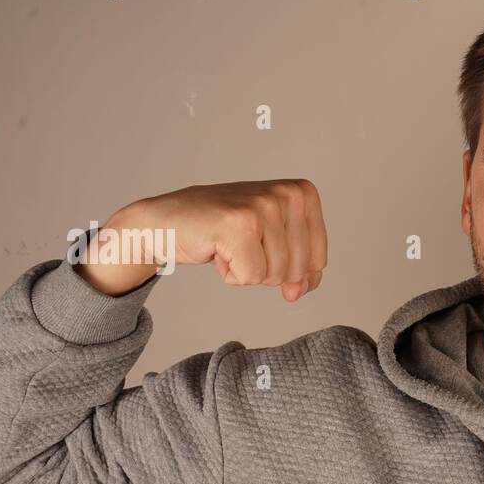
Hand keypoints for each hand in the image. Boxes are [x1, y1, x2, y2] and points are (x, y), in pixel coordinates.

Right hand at [78, 179, 328, 301]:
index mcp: (302, 193)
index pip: (318, 261)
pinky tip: (217, 249)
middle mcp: (286, 194)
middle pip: (298, 270)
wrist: (165, 223)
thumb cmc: (219, 231)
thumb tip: (300, 290)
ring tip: (228, 244)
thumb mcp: (272, 243)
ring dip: (246, 270)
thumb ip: (299, 267)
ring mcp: (262, 207)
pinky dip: (231, 274)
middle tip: (241, 244)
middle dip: (266, 270)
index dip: (290, 270)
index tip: (262, 246)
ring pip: (274, 275)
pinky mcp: (238, 224)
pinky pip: (250, 277)